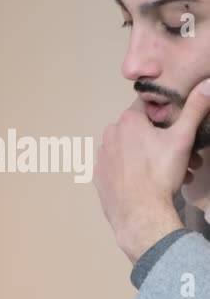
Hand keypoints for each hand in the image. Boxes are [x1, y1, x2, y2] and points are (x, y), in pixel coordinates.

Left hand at [94, 79, 209, 262]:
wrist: (140, 214)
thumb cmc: (160, 174)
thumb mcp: (182, 139)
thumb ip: (194, 109)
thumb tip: (207, 84)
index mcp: (128, 120)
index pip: (149, 109)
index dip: (166, 118)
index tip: (177, 132)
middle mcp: (110, 134)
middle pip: (140, 132)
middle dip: (161, 143)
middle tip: (181, 160)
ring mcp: (102, 157)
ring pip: (129, 151)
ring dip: (148, 158)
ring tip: (168, 176)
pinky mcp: (98, 177)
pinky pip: (118, 169)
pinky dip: (131, 173)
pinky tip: (146, 184)